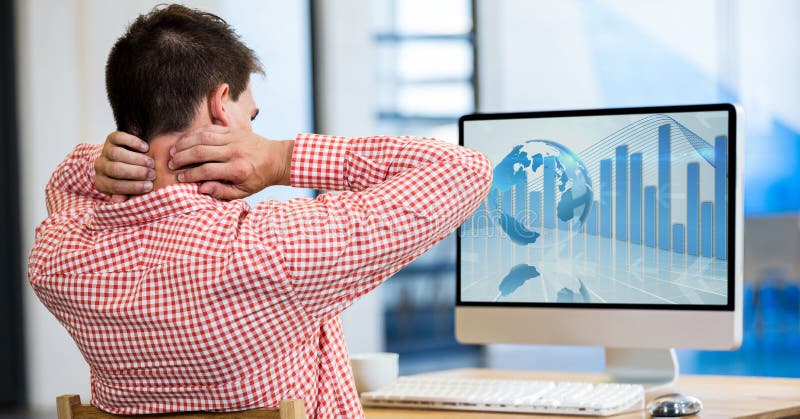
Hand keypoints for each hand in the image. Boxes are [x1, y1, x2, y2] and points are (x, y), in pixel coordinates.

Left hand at [94, 131, 154, 202]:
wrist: (124, 160)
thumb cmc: (129, 180)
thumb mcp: (127, 190)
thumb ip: (127, 195)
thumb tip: (119, 201)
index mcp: (102, 183)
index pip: (115, 186)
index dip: (133, 187)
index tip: (149, 186)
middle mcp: (100, 167)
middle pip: (115, 169)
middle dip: (136, 172)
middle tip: (152, 174)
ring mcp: (104, 152)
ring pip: (117, 154)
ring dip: (136, 159)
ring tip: (151, 163)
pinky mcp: (110, 139)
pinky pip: (119, 138)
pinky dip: (133, 142)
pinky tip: (145, 148)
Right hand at [169, 125, 292, 199]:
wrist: (276, 159)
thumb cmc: (258, 178)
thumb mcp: (244, 192)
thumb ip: (222, 192)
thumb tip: (201, 189)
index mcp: (238, 170)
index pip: (207, 171)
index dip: (190, 175)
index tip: (180, 177)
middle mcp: (235, 152)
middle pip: (201, 152)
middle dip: (182, 158)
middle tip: (171, 164)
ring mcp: (234, 138)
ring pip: (203, 138)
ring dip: (185, 143)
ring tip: (173, 151)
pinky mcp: (234, 130)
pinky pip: (210, 129)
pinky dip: (195, 133)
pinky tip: (185, 140)